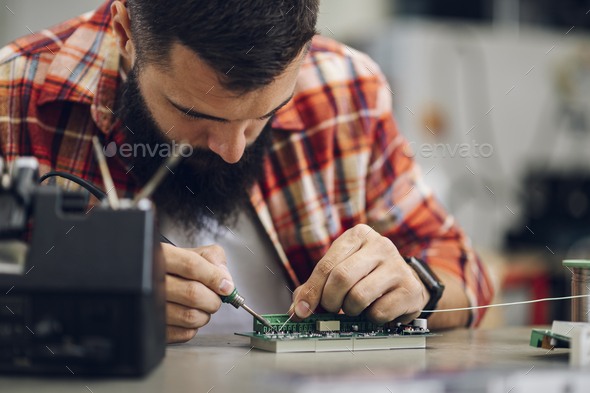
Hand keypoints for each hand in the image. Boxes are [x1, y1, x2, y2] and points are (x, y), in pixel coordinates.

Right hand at [162, 243, 234, 342]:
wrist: (156, 280)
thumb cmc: (179, 268)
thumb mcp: (194, 253)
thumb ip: (212, 258)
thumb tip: (225, 281)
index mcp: (163, 257)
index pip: (191, 266)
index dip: (214, 277)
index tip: (226, 286)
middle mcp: (152, 281)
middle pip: (193, 294)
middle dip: (213, 299)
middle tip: (214, 298)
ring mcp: (151, 306)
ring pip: (190, 317)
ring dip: (205, 315)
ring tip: (202, 307)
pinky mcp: (156, 329)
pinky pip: (184, 333)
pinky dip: (194, 327)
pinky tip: (189, 314)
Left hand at [289, 224, 429, 324]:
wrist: (406, 281)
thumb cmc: (368, 275)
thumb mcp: (341, 270)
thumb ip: (317, 286)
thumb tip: (297, 309)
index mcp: (358, 235)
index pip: (327, 264)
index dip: (311, 291)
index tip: (301, 310)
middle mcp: (380, 245)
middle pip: (341, 278)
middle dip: (329, 301)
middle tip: (330, 309)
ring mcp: (398, 266)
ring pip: (358, 296)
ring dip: (350, 310)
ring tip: (355, 306)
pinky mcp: (410, 289)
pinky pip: (378, 312)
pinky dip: (370, 318)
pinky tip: (374, 309)